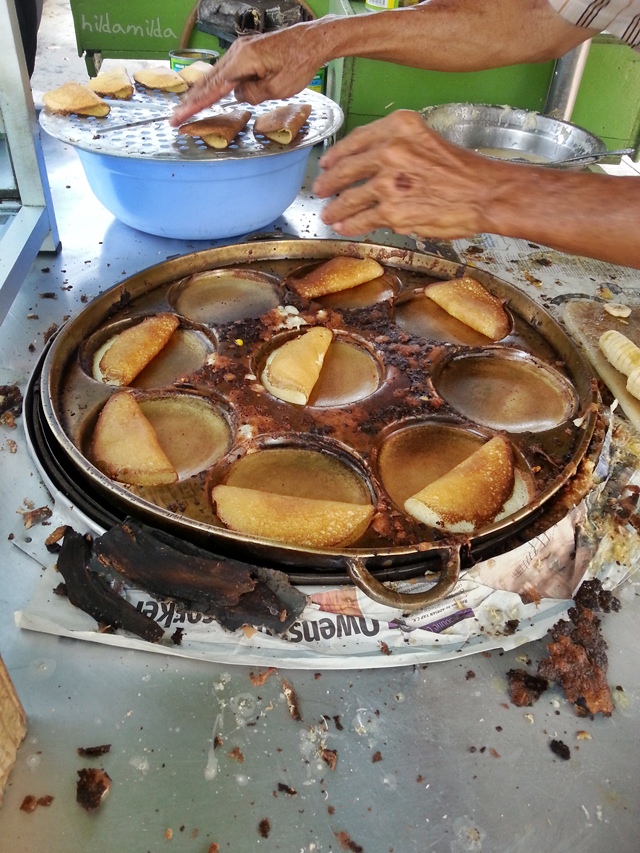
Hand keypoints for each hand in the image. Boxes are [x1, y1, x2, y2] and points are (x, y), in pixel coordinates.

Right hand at [171, 25, 323, 125]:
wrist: (312, 41)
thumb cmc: (299, 63)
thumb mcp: (277, 89)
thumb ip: (252, 95)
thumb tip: (239, 96)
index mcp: (242, 61)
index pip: (213, 88)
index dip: (194, 105)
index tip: (179, 116)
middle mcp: (237, 52)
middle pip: (208, 80)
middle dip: (191, 100)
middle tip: (175, 115)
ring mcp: (242, 49)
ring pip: (217, 74)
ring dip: (202, 91)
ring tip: (187, 106)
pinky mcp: (248, 51)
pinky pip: (228, 70)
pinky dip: (217, 83)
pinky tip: (210, 92)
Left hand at [313, 110, 499, 238]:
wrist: (485, 193)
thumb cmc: (463, 170)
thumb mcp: (426, 140)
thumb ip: (397, 146)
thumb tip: (370, 166)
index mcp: (399, 127)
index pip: (357, 139)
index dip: (337, 154)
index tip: (327, 162)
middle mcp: (390, 150)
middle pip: (346, 168)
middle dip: (329, 182)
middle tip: (319, 189)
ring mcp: (389, 182)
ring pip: (350, 197)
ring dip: (335, 208)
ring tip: (327, 214)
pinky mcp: (392, 211)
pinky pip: (362, 219)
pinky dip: (350, 224)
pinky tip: (343, 226)